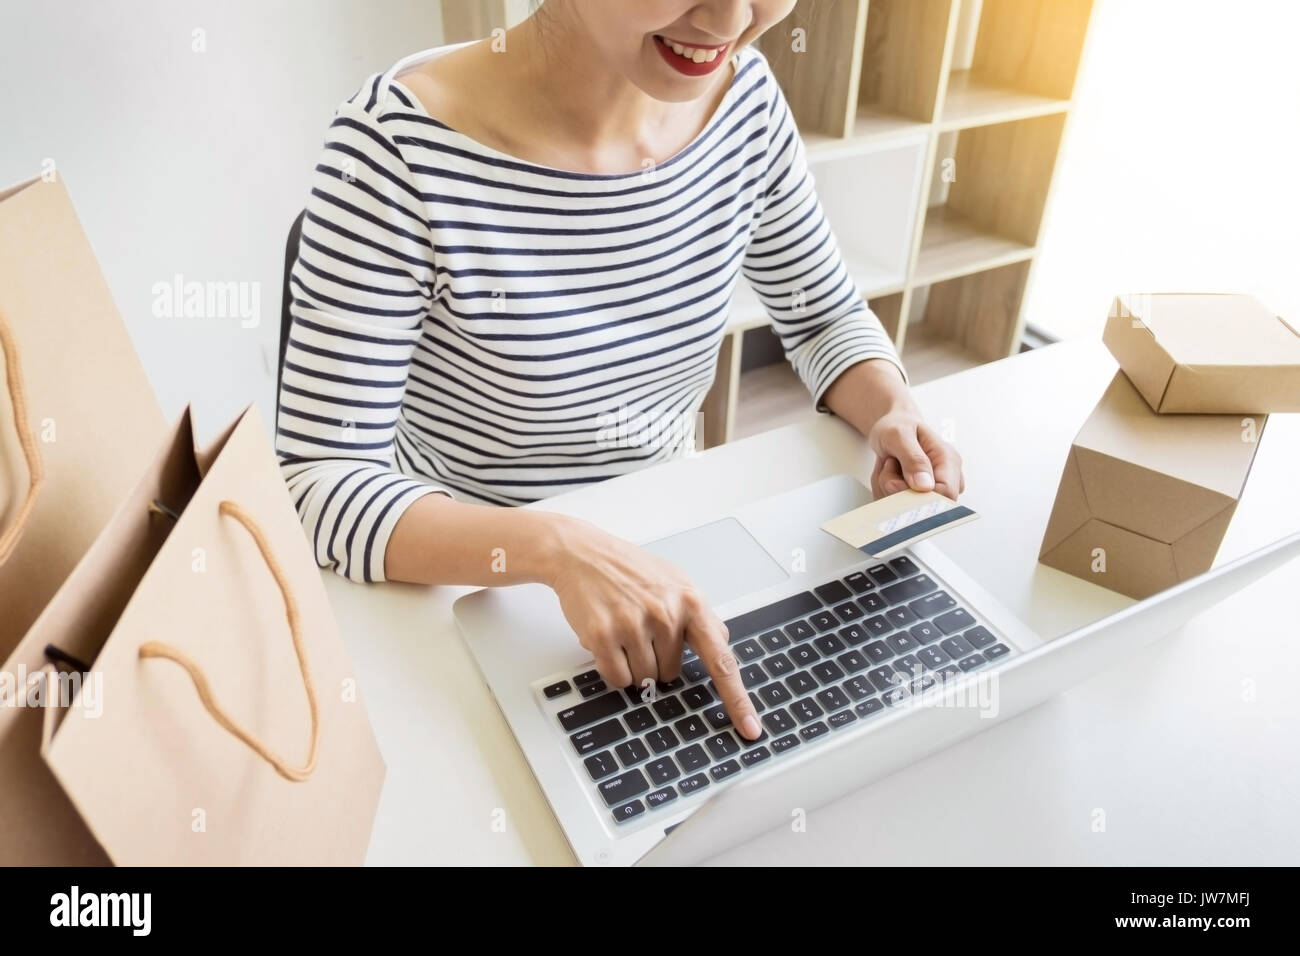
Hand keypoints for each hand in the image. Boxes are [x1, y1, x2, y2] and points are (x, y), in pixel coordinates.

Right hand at [545, 517, 761, 739]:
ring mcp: (634, 624)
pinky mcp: (604, 635)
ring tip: (623, 629)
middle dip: (657, 659)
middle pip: (672, 673)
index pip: (721, 660)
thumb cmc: (630, 570)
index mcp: (691, 602)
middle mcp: (666, 613)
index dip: (737, 698)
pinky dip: (613, 667)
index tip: (749, 727)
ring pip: (644, 678)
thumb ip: (700, 616)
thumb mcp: (676, 583)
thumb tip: (721, 644)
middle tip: (642, 628)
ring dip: (633, 663)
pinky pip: (618, 678)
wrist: (583, 555)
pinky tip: (609, 640)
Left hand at [868, 407, 964, 500]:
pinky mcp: (919, 496)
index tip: (895, 482)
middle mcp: (946, 477)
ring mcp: (934, 488)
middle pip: (925, 506)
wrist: (892, 426)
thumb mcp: (899, 435)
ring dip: (889, 490)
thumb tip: (925, 486)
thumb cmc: (898, 426)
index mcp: (948, 460)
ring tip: (889, 466)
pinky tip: (888, 475)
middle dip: (898, 491)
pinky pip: (899, 508)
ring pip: (909, 509)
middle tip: (889, 466)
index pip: (945, 494)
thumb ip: (912, 459)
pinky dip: (886, 493)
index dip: (918, 495)